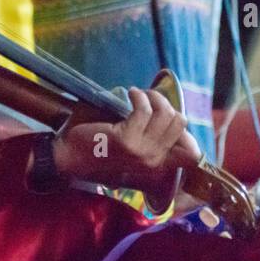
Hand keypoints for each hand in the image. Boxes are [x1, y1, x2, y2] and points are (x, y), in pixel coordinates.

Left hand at [52, 88, 200, 194]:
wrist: (68, 158)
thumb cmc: (97, 150)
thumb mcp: (130, 150)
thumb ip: (150, 140)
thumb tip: (171, 116)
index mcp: (156, 166)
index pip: (191, 155)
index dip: (187, 132)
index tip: (169, 115)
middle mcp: (153, 161)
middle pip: (180, 122)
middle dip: (166, 104)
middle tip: (148, 99)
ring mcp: (141, 152)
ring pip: (166, 114)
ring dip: (153, 97)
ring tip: (138, 95)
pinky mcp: (126, 140)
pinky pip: (144, 110)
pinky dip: (139, 96)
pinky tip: (130, 94)